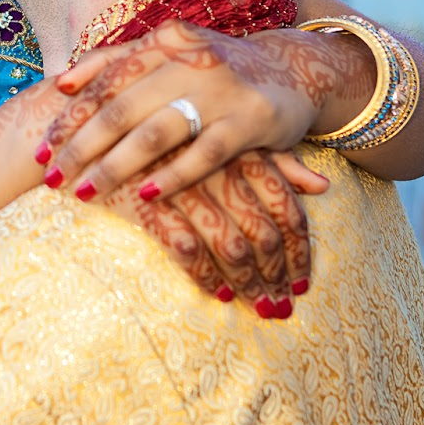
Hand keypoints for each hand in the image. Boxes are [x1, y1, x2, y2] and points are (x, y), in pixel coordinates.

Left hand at [38, 20, 337, 198]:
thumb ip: (117, 62)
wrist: (295, 69)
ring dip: (116, 166)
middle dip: (81, 147)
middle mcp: (189, 59)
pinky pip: (204, 154)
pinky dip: (173, 176)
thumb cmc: (216, 69)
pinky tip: (145, 197)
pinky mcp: (251, 120)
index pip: (104, 82)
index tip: (41, 150)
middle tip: (52, 178)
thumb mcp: (169, 53)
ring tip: (86, 192)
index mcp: (164, 41)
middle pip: (121, 108)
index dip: (69, 117)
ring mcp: (221, 88)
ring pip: (155, 132)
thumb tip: (59, 81)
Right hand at [103, 149, 327, 315]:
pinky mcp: (151, 205)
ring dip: (248, 283)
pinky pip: (187, 249)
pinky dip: (206, 275)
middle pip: (264, 234)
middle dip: (277, 276)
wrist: (100, 117)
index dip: (299, 250)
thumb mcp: (230, 133)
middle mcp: (222, 171)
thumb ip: (279, 159)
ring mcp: (187, 189)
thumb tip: (324, 187)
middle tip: (282, 307)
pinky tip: (217, 292)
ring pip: (232, 246)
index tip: (303, 281)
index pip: (287, 208)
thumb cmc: (175, 127)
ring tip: (257, 307)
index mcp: (244, 152)